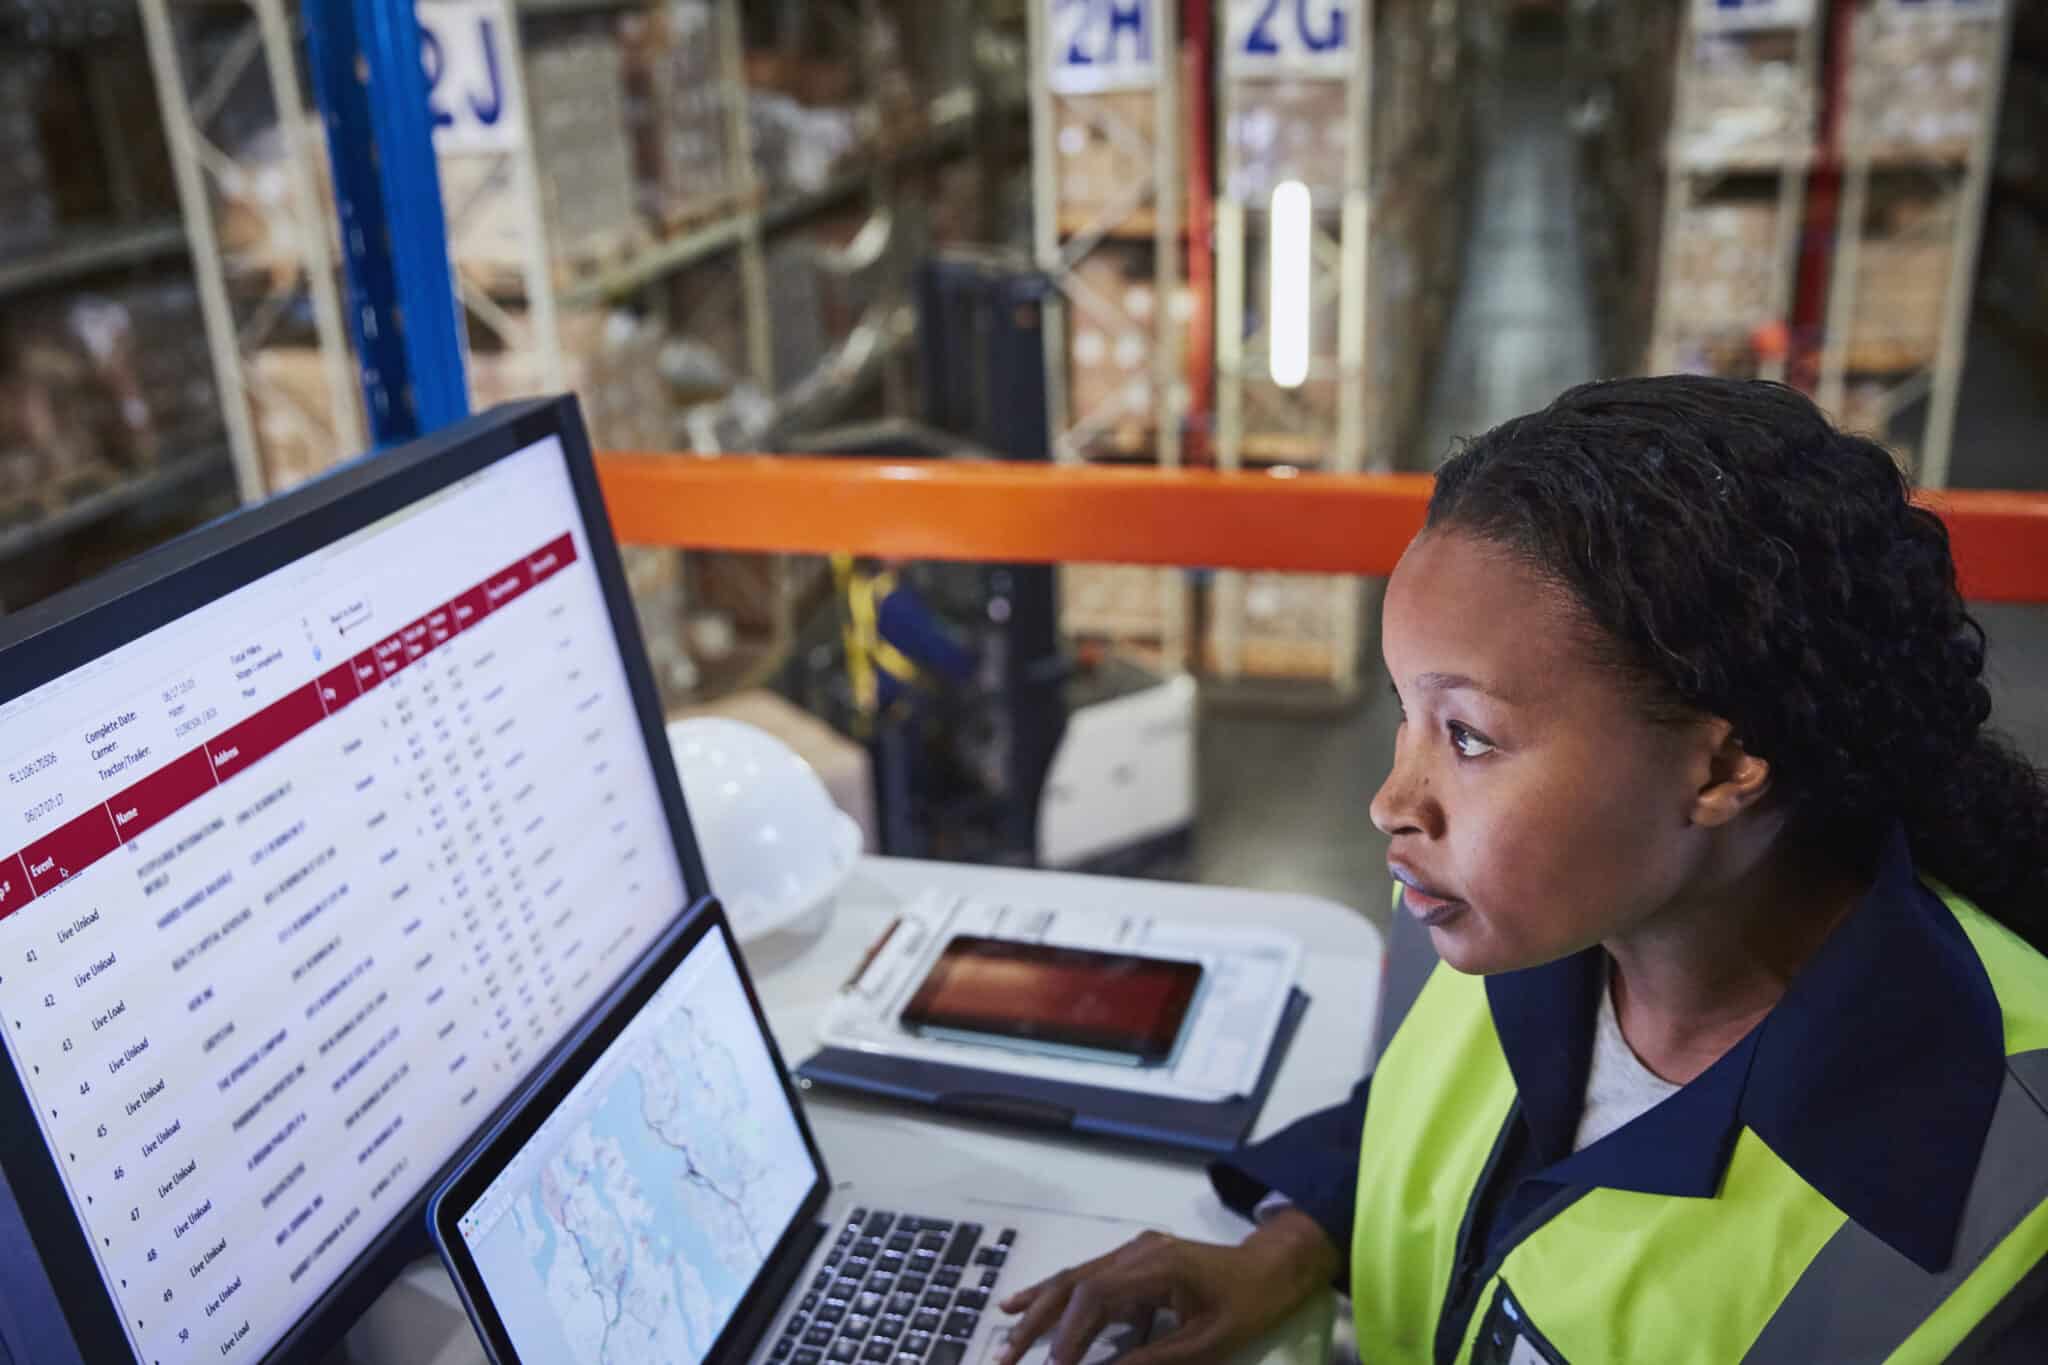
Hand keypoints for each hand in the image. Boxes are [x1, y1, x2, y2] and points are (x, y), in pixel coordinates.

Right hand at [994, 1209, 1337, 1364]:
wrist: (1272, 1267)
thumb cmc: (1247, 1305)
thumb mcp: (1206, 1343)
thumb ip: (1154, 1360)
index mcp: (1156, 1266)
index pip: (1096, 1298)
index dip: (1069, 1335)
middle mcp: (1137, 1251)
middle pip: (1074, 1284)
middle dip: (1037, 1321)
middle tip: (1007, 1356)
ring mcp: (1134, 1252)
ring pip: (1075, 1278)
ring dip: (1040, 1307)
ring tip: (1004, 1329)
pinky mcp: (1135, 1261)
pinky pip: (1090, 1278)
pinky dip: (1061, 1297)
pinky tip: (1032, 1306)